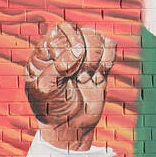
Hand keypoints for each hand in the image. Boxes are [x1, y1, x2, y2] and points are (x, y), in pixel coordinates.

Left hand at [24, 22, 116, 151]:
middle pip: (82, 31)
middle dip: (84, 56)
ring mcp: (82, 53)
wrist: (69, 127)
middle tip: (78, 77)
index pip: (61, 30)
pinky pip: (110, 46)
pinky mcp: (99, 62)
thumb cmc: (50, 108)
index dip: (69, 47)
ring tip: (85, 80)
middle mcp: (64, 47)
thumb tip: (78, 48)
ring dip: (96, 61)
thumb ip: (58, 66)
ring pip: (97, 37)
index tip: (66, 71)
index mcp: (45, 50)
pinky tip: (97, 78)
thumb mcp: (45, 88)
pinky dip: (108, 61)